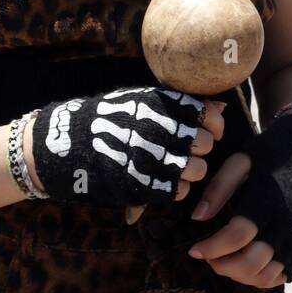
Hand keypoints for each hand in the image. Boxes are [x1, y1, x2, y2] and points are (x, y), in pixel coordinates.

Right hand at [28, 87, 225, 207]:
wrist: (70, 142)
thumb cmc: (112, 119)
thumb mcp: (142, 101)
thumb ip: (182, 106)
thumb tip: (222, 106)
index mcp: (159, 102)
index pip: (207, 113)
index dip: (214, 125)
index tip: (207, 131)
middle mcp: (158, 127)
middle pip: (205, 144)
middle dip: (201, 150)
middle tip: (185, 150)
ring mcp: (149, 156)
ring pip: (197, 170)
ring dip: (191, 172)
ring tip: (175, 167)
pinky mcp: (142, 183)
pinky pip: (178, 192)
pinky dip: (176, 190)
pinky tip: (164, 182)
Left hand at [188, 112, 291, 283]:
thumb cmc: (267, 159)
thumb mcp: (240, 161)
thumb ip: (218, 188)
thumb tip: (198, 216)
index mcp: (266, 201)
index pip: (237, 235)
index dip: (212, 247)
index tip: (194, 248)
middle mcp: (283, 225)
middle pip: (251, 262)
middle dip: (222, 266)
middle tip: (207, 257)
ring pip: (265, 276)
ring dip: (238, 276)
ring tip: (222, 261)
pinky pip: (278, 277)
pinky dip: (257, 279)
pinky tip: (242, 264)